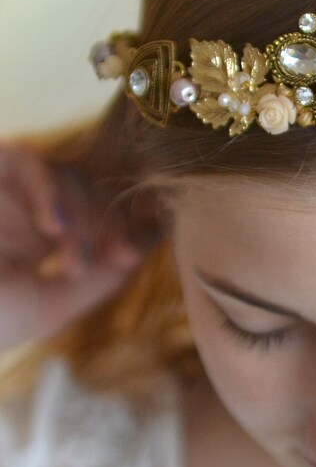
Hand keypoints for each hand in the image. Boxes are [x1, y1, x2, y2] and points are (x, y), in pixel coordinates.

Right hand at [0, 141, 155, 355]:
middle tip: (119, 256)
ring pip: (63, 174)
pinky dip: (47, 190)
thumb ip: (99, 278)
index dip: (122, 229)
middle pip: (86, 192)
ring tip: (70, 260)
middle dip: (109, 223)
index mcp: (31, 242)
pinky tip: (53, 230)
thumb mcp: (49, 306)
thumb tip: (146, 247)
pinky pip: (25, 160)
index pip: (92, 217)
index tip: (136, 252)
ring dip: (80, 214)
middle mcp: (16, 210)